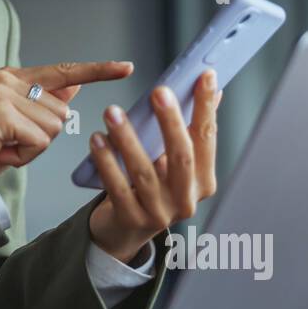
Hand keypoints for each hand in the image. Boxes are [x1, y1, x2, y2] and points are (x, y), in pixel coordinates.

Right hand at [0, 61, 134, 177]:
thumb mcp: (19, 122)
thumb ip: (45, 102)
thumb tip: (75, 85)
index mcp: (12, 76)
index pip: (64, 71)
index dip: (98, 70)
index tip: (127, 67)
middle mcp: (7, 79)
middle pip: (62, 111)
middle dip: (43, 136)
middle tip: (12, 143)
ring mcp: (2, 93)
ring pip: (53, 127)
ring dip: (34, 148)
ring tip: (6, 147)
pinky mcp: (0, 112)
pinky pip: (39, 140)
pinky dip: (25, 155)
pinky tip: (3, 152)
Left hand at [88, 68, 222, 262]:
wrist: (126, 230)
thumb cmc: (152, 188)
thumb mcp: (174, 163)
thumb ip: (191, 130)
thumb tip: (210, 89)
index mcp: (203, 182)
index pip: (207, 139)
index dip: (206, 108)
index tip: (204, 77)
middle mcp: (186, 200)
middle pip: (182, 157)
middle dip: (171, 122)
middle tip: (159, 92)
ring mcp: (159, 213)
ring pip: (144, 172)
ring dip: (128, 139)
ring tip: (112, 112)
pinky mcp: (130, 219)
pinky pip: (117, 187)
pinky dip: (107, 162)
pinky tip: (97, 140)